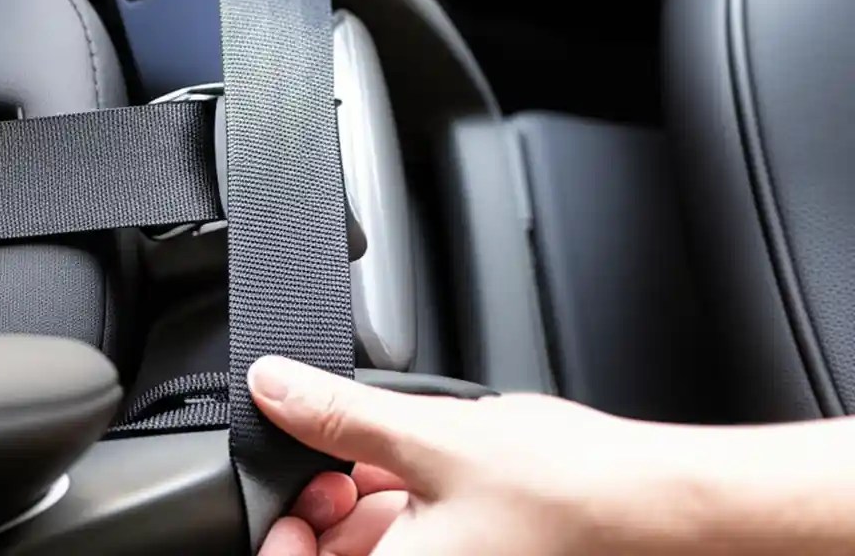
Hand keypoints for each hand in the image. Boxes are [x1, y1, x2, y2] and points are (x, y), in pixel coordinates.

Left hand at [249, 356, 707, 555]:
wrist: (652, 500)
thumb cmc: (564, 492)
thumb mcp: (430, 438)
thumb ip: (338, 417)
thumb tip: (275, 387)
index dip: (283, 537)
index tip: (295, 495)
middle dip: (326, 511)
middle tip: (338, 463)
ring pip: (376, 547)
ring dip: (366, 502)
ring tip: (389, 454)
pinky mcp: (477, 554)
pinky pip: (419, 540)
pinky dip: (406, 503)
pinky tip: (422, 464)